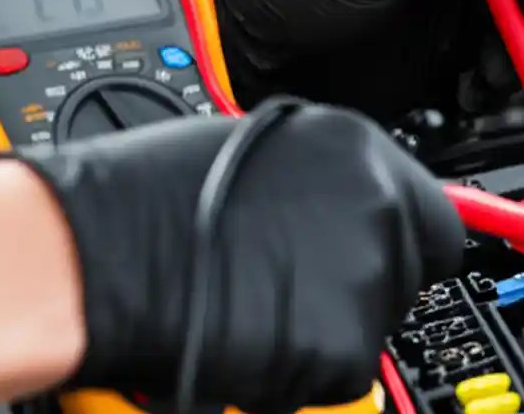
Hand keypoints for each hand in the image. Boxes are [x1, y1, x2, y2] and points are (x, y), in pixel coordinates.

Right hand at [15, 101, 463, 409]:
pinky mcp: (339, 345)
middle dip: (363, 290)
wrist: (90, 257)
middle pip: (410, 275)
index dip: (400, 245)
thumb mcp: (259, 158)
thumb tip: (348, 212)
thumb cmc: (142, 201)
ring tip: (251, 307)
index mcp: (358, 149)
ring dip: (326, 331)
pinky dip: (300, 372)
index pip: (434, 217)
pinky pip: (338, 375)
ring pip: (373, 329)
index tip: (385, 261)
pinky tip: (245, 337)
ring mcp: (364, 276)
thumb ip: (323, 185)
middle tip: (293, 292)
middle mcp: (377, 205)